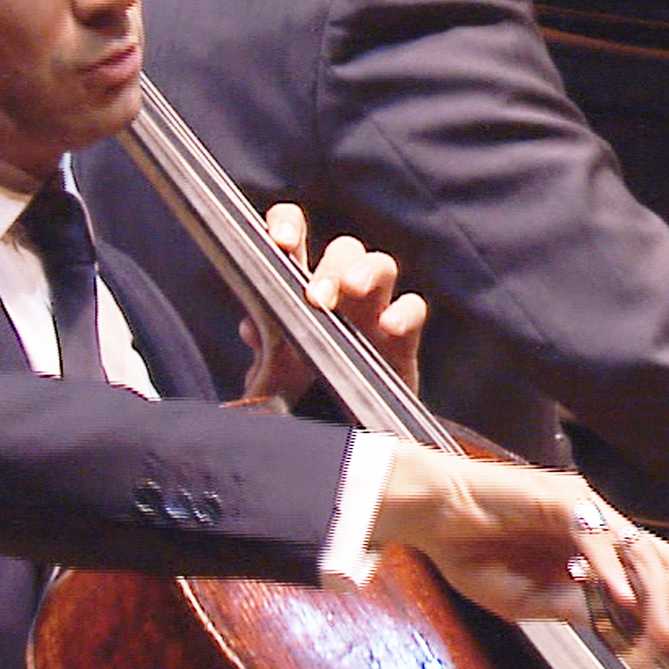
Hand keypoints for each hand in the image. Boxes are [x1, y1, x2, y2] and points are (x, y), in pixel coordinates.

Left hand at [240, 203, 425, 402]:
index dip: (289, 226)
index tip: (282, 241)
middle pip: (345, 250)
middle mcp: (340, 296)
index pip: (295, 240)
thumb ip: (264, 350)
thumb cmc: (295, 404)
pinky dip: (404, 311)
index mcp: (299, 292)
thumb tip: (254, 326)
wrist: (332, 442)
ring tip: (353, 292)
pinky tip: (390, 327)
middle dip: (331, 264)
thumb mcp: (270, 379)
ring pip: (381, 266)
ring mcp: (373, 316)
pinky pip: (414, 309)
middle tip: (317, 297)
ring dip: (366, 272)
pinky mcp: (402, 344)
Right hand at [374, 451, 668, 658]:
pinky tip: (614, 598)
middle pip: (660, 561)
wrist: (431, 516)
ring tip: (655, 633)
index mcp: (594, 550)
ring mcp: (584, 508)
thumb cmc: (471, 553)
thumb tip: (616, 628)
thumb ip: (567, 610)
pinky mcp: (560, 498)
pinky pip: (592, 534)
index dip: (668, 612)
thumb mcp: (523, 601)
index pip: (651, 576)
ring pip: (638, 548)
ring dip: (653, 595)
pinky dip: (608, 569)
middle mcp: (598, 525)